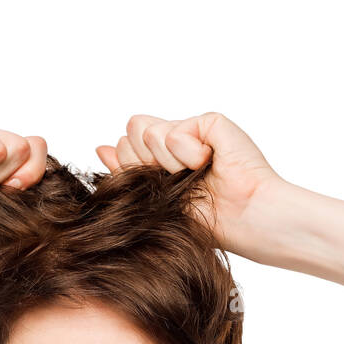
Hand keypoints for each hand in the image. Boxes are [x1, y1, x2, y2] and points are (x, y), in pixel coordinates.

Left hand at [95, 112, 284, 259]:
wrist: (242, 221)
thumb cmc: (206, 219)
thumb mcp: (154, 197)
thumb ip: (127, 170)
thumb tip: (101, 148)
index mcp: (160, 157)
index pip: (123, 144)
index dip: (133, 168)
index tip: (161, 188)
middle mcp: (175, 140)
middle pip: (130, 132)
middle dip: (146, 164)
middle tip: (178, 182)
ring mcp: (192, 129)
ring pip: (145, 131)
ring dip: (167, 163)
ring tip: (195, 175)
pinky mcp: (209, 122)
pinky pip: (172, 132)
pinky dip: (187, 154)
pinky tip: (208, 163)